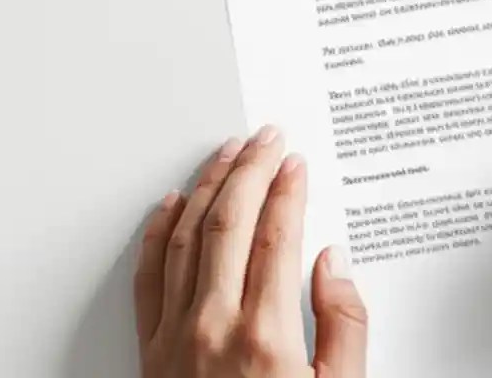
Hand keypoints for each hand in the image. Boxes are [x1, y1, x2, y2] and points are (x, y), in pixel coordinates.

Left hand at [134, 127, 367, 377]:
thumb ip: (343, 327)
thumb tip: (334, 265)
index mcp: (267, 336)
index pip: (277, 237)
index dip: (288, 191)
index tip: (295, 164)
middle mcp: (215, 327)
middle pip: (230, 224)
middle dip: (250, 171)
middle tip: (266, 140)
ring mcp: (176, 336)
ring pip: (186, 238)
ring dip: (209, 187)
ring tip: (227, 155)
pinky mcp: (150, 351)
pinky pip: (148, 276)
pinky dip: (159, 231)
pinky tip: (173, 204)